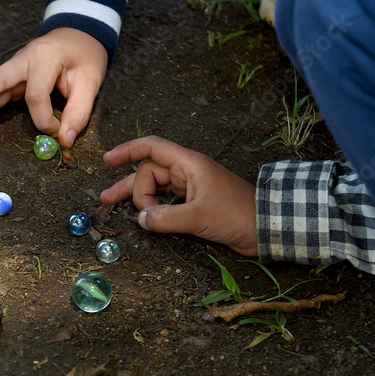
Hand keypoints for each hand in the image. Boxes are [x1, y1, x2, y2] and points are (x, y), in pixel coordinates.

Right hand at [0, 28, 106, 147]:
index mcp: (45, 57)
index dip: (45, 119)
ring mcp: (15, 67)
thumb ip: (78, 112)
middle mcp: (24, 59)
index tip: (58, 130)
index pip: (36, 95)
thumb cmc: (85, 56)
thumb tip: (65, 141)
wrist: (79, 34)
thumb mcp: (90, 82)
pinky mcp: (13, 76)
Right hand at [100, 136, 257, 256]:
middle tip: (110, 202)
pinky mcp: (192, 204)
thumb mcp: (199, 216)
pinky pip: (164, 201)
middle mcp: (186, 173)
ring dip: (138, 199)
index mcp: (189, 165)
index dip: (128, 150)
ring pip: (154, 188)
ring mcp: (189, 188)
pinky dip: (152, 209)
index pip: (152, 148)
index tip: (108, 159)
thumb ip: (166, 218)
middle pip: (148, 173)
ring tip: (114, 206)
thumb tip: (141, 219)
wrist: (267, 227)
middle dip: (133, 190)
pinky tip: (144, 219)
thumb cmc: (238, 214)